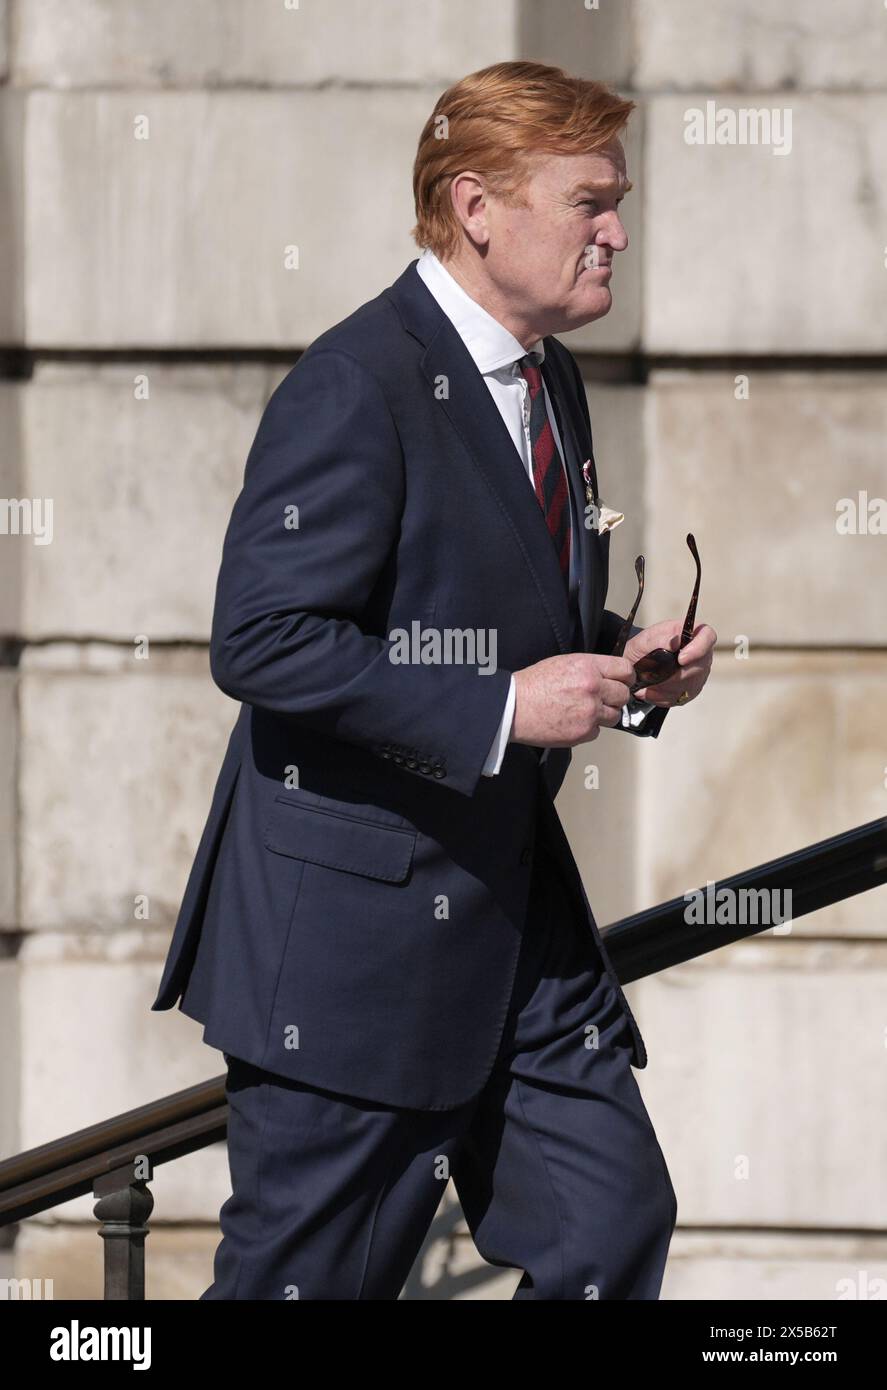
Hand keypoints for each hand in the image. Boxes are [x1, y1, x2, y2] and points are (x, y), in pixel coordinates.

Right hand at [511, 653, 636, 746]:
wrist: (514, 707)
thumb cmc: (533, 685)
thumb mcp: (564, 663)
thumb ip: (590, 669)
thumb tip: (609, 676)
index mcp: (588, 666)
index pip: (625, 669)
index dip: (626, 677)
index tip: (622, 681)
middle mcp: (593, 688)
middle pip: (623, 694)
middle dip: (615, 697)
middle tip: (602, 699)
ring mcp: (590, 712)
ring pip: (614, 715)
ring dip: (604, 714)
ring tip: (584, 711)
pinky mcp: (584, 732)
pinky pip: (598, 731)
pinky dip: (589, 728)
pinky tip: (573, 722)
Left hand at [624, 620, 716, 704]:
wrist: (638, 663)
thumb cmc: (645, 647)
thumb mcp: (645, 639)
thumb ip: (659, 639)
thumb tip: (673, 642)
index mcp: (691, 633)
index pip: (707, 637)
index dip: (698, 649)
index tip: (681, 659)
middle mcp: (700, 653)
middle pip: (699, 666)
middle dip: (674, 674)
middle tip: (652, 675)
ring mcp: (699, 673)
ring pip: (689, 685)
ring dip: (665, 686)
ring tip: (647, 682)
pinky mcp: (691, 690)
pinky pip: (680, 697)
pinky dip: (662, 697)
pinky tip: (650, 690)